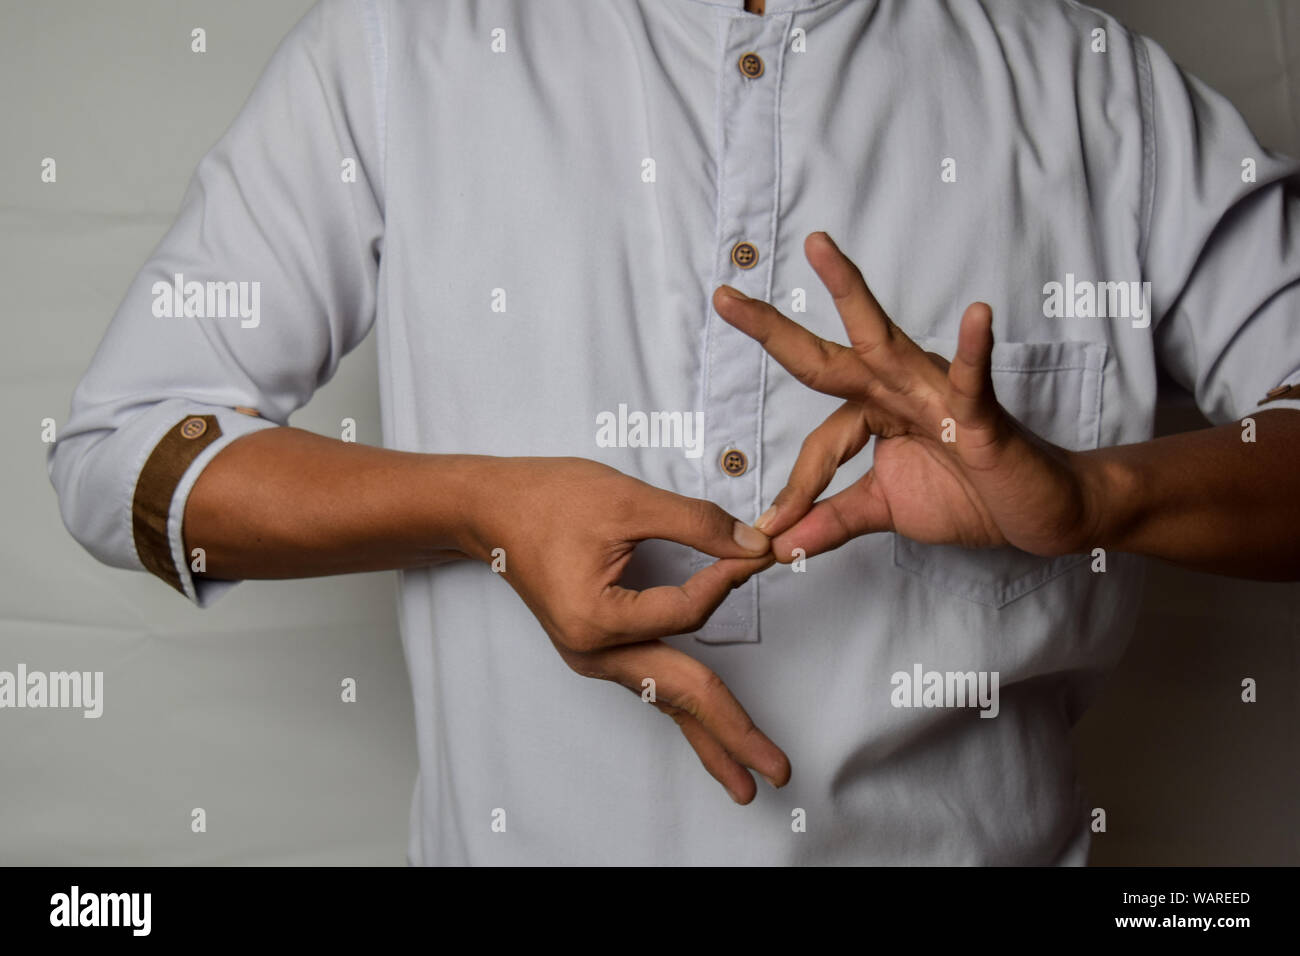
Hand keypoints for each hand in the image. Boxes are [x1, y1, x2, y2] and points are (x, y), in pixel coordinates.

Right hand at [458, 456, 790, 802]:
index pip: (686, 612)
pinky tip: (709, 734)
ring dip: (711, 737)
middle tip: (779, 772)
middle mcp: (593, 652)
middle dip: (732, 735)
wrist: (492, 509)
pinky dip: (685, 709)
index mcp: (596, 619)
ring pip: (665, 701)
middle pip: (679, 696)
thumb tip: (753, 546)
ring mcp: (594, 657)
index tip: (758, 552)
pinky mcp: (598, 650)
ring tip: (747, 778)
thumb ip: (696, 524)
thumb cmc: (549, 499)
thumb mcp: (628, 501)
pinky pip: (651, 684)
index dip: (727, 579)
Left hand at [711, 231, 1101, 561]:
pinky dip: (972, 350)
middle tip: (724, 297)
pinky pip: (972, 380)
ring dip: (849, 294)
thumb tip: (778, 545)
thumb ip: (833, 520)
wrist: (1040, 511)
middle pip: (826, 359)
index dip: (797, 489)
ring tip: (818, 249)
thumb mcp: (887, 511)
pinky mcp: (982, 415)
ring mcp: (938, 396)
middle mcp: (898, 391)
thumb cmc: (970, 497)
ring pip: (885, 343)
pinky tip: (978, 314)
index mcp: (875, 413)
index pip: (819, 444)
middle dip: (774, 330)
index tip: (776, 530)